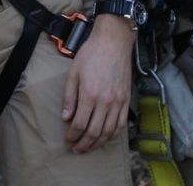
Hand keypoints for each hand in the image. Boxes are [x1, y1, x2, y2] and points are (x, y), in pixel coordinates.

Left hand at [60, 17, 132, 152]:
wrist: (113, 42)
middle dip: (84, 144)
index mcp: (89, 94)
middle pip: (94, 132)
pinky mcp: (126, 100)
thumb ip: (69, 97)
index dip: (72, 136)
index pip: (80, 124)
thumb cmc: (91, 54)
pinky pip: (121, 124)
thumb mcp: (73, 73)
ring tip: (89, 147)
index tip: (67, 140)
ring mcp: (118, 102)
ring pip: (109, 132)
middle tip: (76, 149)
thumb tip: (66, 117)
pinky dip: (113, 135)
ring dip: (98, 143)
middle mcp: (105, 102)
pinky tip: (106, 138)